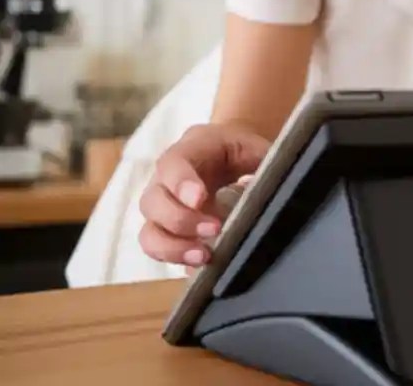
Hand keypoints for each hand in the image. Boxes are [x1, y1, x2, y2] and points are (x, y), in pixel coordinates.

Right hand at [138, 123, 270, 268]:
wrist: (229, 155)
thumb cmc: (242, 151)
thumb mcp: (255, 147)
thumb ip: (263, 162)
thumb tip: (263, 187)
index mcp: (189, 151)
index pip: (173, 164)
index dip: (182, 183)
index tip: (200, 199)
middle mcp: (165, 180)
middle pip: (153, 201)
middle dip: (181, 219)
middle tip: (215, 229)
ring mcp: (162, 208)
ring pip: (149, 231)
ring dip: (173, 247)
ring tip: (204, 256)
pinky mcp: (167, 232)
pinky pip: (158, 250)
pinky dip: (175, 259)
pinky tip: (200, 265)